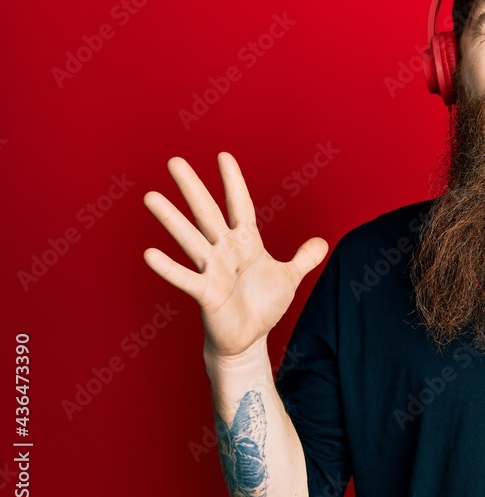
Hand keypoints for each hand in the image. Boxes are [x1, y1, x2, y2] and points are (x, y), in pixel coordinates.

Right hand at [143, 152, 327, 356]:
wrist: (248, 340)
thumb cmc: (262, 306)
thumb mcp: (289, 278)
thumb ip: (304, 259)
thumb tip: (322, 242)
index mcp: (246, 243)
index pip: (239, 206)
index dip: (234, 183)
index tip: (223, 156)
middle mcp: (225, 251)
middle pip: (207, 213)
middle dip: (193, 188)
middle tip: (174, 161)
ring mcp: (212, 270)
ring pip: (190, 238)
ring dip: (171, 219)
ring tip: (151, 196)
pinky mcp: (205, 293)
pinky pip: (185, 278)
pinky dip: (168, 267)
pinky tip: (150, 253)